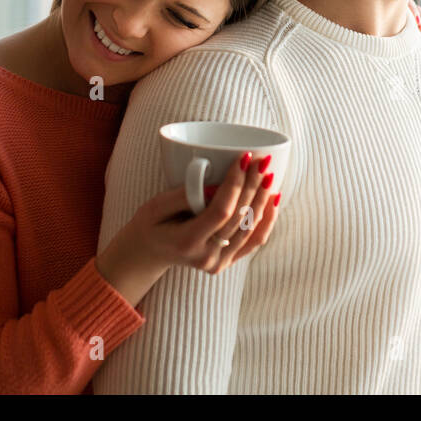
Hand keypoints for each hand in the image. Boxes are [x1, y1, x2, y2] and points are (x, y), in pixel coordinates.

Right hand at [98, 152, 281, 302]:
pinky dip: (267, 219)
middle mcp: (207, 257)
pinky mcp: (227, 262)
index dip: (236, 184)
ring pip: (251, 229)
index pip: (221, 211)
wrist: (146, 254)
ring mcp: (219, 263)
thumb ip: (184, 196)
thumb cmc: (149, 224)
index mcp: (187, 242)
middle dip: (253, 185)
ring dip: (263, 199)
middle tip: (263, 160)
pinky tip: (274, 198)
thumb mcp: (156, 206)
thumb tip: (216, 185)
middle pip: (240, 218)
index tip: (244, 158)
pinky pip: (254, 241)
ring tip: (270, 174)